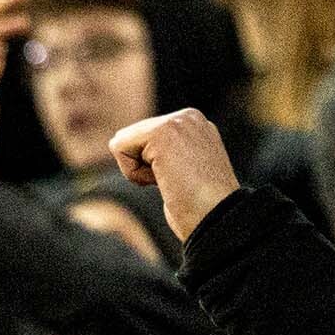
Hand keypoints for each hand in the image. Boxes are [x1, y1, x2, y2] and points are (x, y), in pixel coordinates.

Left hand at [110, 110, 242, 242]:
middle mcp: (188, 116)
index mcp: (194, 124)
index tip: (181, 179)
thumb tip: (137, 152)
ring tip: (173, 181)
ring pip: (122, 142)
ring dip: (139, 172)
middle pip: (129, 138)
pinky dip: (133, 173)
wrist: (215, 218)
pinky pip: (118, 147)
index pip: (141, 139)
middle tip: (176, 183)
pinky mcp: (163, 131)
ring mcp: (177, 120)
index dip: (151, 168)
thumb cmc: (200, 208)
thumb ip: (164, 156)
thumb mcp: (184, 172)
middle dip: (143, 168)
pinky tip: (164, 180)